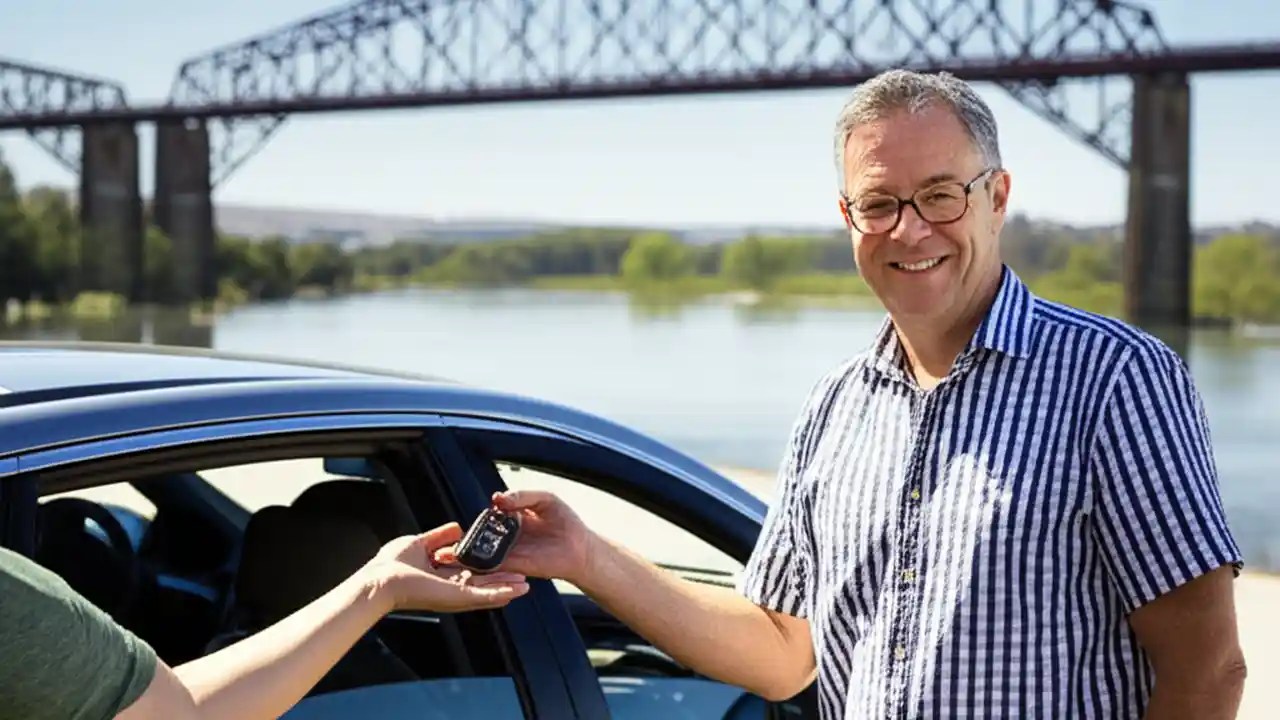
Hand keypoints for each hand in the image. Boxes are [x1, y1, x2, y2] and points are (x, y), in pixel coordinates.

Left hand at [364, 522, 529, 612]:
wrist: (380, 581)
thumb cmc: (390, 565)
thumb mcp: (420, 543)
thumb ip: (440, 536)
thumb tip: (457, 528)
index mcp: (442, 577)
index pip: (470, 574)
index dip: (487, 569)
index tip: (504, 562)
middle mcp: (450, 589)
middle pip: (482, 585)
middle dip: (503, 582)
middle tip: (523, 579)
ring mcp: (454, 595)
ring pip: (487, 593)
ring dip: (507, 589)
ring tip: (526, 586)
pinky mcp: (455, 598)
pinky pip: (483, 597)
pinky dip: (501, 593)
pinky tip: (516, 591)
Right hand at [436, 491, 594, 585]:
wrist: (580, 546)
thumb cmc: (565, 520)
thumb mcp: (544, 498)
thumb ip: (521, 495)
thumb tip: (497, 498)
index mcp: (511, 519)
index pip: (487, 520)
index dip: (472, 524)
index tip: (453, 528)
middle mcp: (507, 537)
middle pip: (479, 539)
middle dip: (460, 543)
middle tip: (439, 545)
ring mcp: (510, 552)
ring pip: (482, 554)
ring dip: (463, 556)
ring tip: (442, 557)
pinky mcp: (515, 565)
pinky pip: (493, 565)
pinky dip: (479, 564)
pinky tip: (464, 563)